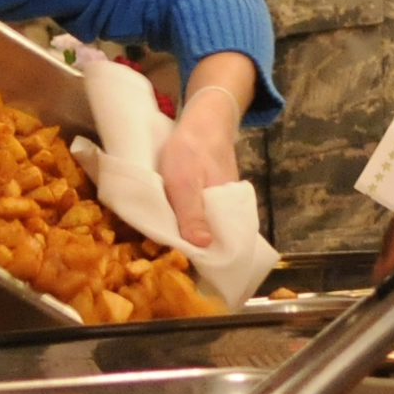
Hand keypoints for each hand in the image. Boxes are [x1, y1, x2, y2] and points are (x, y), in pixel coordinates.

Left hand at [156, 51, 256, 249]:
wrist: (205, 120)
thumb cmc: (192, 151)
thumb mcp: (184, 183)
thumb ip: (192, 215)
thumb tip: (202, 247)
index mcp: (227, 215)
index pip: (219, 250)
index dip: (202, 262)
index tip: (181, 273)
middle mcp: (228, 214)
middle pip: (211, 243)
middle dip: (192, 254)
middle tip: (165, 262)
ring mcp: (221, 206)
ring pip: (206, 231)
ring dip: (189, 239)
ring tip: (165, 247)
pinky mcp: (213, 199)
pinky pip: (202, 219)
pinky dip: (189, 224)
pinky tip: (173, 226)